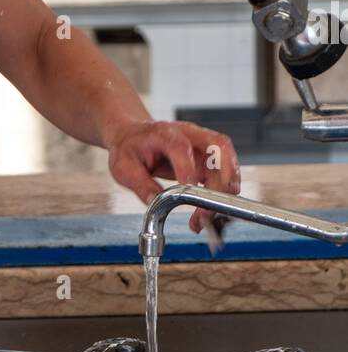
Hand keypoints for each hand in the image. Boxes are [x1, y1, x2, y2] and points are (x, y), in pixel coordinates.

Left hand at [106, 119, 240, 233]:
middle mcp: (189, 135)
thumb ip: (140, 184)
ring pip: (228, 164)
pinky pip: (225, 175)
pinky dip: (221, 196)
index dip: (188, 168)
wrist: (133, 138)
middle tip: (205, 211)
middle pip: (218, 149)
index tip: (187, 190)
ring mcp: (202, 146)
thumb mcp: (123, 167)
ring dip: (223, 193)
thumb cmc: (129, 148)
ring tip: (203, 218)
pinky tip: (206, 214)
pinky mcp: (208, 159)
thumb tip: (154, 202)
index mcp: (164, 133)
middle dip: (219, 182)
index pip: (181, 146)